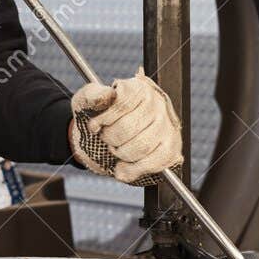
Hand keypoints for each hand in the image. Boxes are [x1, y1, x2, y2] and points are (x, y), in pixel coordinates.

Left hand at [68, 65, 182, 182]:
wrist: (106, 138)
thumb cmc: (98, 118)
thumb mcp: (87, 102)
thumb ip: (93, 96)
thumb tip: (108, 95)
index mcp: (138, 88)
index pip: (122, 104)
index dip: (104, 120)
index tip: (94, 126)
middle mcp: (157, 104)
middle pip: (129, 128)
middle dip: (110, 139)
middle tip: (107, 139)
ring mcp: (167, 126)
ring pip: (142, 147)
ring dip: (121, 154)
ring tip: (116, 149)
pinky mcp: (171, 149)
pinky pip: (154, 163)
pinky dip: (134, 170)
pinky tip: (123, 167)